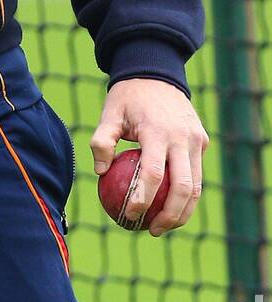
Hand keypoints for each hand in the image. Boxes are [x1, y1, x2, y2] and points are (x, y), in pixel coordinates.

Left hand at [91, 79, 208, 235]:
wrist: (156, 71)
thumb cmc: (128, 97)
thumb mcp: (109, 113)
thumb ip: (101, 141)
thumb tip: (99, 173)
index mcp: (158, 131)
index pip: (153, 174)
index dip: (143, 199)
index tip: (131, 216)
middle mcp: (182, 137)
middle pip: (183, 188)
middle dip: (170, 216)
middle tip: (151, 230)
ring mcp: (196, 139)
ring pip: (196, 185)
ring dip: (182, 211)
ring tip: (163, 226)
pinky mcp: (202, 141)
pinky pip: (196, 173)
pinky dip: (187, 193)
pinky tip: (170, 206)